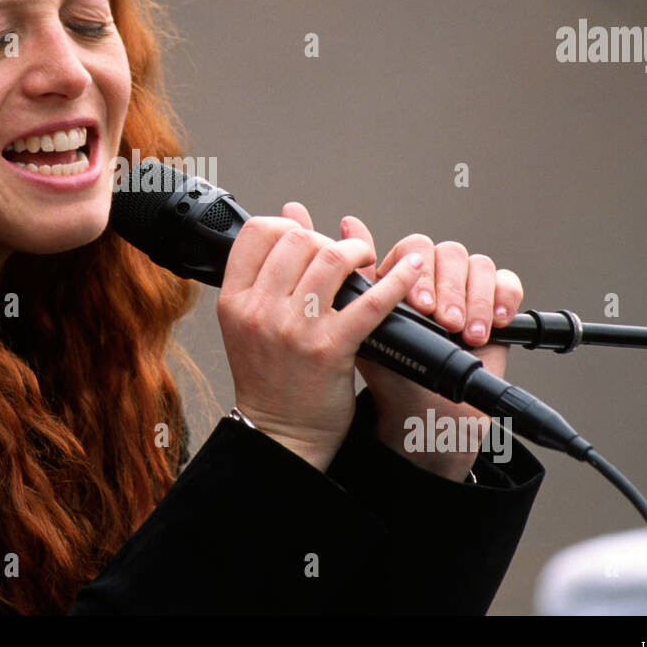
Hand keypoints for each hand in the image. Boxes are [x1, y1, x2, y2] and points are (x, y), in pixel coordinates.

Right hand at [215, 209, 425, 471]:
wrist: (281, 434)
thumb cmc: (270, 379)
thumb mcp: (252, 322)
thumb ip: (268, 271)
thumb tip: (292, 212)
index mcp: (234, 301)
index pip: (258, 233)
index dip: (287, 225)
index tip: (305, 236)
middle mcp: (259, 311)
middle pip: (299, 240)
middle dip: (326, 239)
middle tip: (342, 256)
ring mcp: (294, 329)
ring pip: (331, 258)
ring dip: (358, 252)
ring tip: (366, 261)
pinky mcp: (330, 348)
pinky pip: (370, 299)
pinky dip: (398, 278)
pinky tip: (412, 268)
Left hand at [304, 211, 522, 481]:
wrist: (421, 418)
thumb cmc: (385, 373)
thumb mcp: (354, 327)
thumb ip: (340, 278)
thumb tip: (316, 217)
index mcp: (398, 275)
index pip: (411, 248)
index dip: (414, 271)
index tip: (416, 305)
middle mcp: (432, 276)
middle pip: (444, 251)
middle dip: (445, 288)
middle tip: (441, 320)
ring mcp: (464, 289)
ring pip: (475, 263)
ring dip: (471, 298)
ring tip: (463, 332)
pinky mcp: (495, 305)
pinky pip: (506, 282)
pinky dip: (502, 299)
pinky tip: (491, 325)